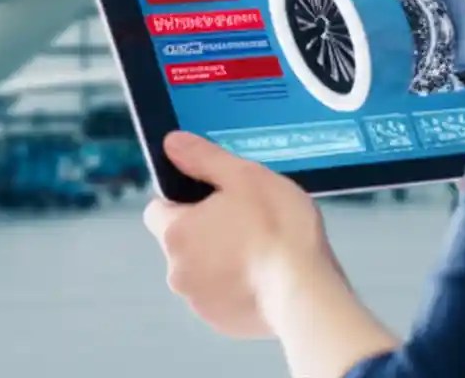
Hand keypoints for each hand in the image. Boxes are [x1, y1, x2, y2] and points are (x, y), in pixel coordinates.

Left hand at [143, 131, 343, 338]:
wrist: (306, 291)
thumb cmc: (278, 230)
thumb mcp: (244, 176)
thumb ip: (204, 158)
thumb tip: (173, 143)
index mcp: (176, 232)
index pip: (158, 209)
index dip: (182, 199)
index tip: (211, 198)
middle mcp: (177, 270)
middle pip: (183, 240)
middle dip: (208, 230)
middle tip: (246, 221)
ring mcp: (199, 300)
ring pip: (203, 269)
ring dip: (223, 259)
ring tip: (262, 250)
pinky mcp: (222, 321)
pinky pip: (223, 296)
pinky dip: (239, 286)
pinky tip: (267, 275)